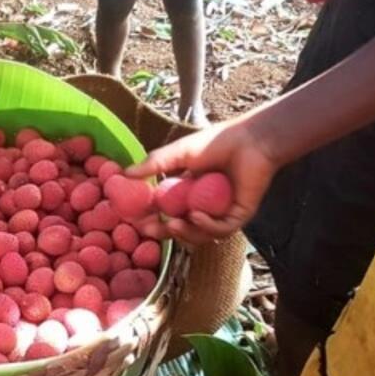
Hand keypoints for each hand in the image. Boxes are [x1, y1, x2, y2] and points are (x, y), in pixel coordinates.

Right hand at [125, 117, 279, 244]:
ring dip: (184, 233)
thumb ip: (154, 164)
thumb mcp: (178, 153)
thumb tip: (125, 173)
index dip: (151, 218)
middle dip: (163, 232)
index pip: (166, 211)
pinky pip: (220, 230)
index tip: (135, 220)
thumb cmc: (216, 142)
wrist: (249, 140)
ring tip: (173, 224)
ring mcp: (221, 213)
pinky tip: (197, 216)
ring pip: (200, 235)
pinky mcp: (238, 216)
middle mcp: (204, 206)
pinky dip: (207, 226)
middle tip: (150, 230)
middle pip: (181, 228)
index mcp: (188, 193)